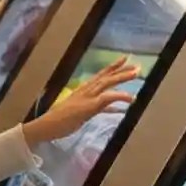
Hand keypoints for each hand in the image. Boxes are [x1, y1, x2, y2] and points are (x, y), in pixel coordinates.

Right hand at [22, 56, 138, 145]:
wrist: (48, 125)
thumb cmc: (62, 120)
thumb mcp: (83, 112)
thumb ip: (100, 108)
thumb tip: (114, 108)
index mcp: (84, 90)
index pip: (101, 75)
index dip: (113, 67)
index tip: (124, 60)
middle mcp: (86, 89)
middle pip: (106, 76)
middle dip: (122, 70)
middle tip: (136, 65)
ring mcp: (87, 96)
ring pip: (108, 82)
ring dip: (122, 77)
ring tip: (136, 73)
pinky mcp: (89, 106)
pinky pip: (107, 98)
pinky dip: (119, 96)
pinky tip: (130, 98)